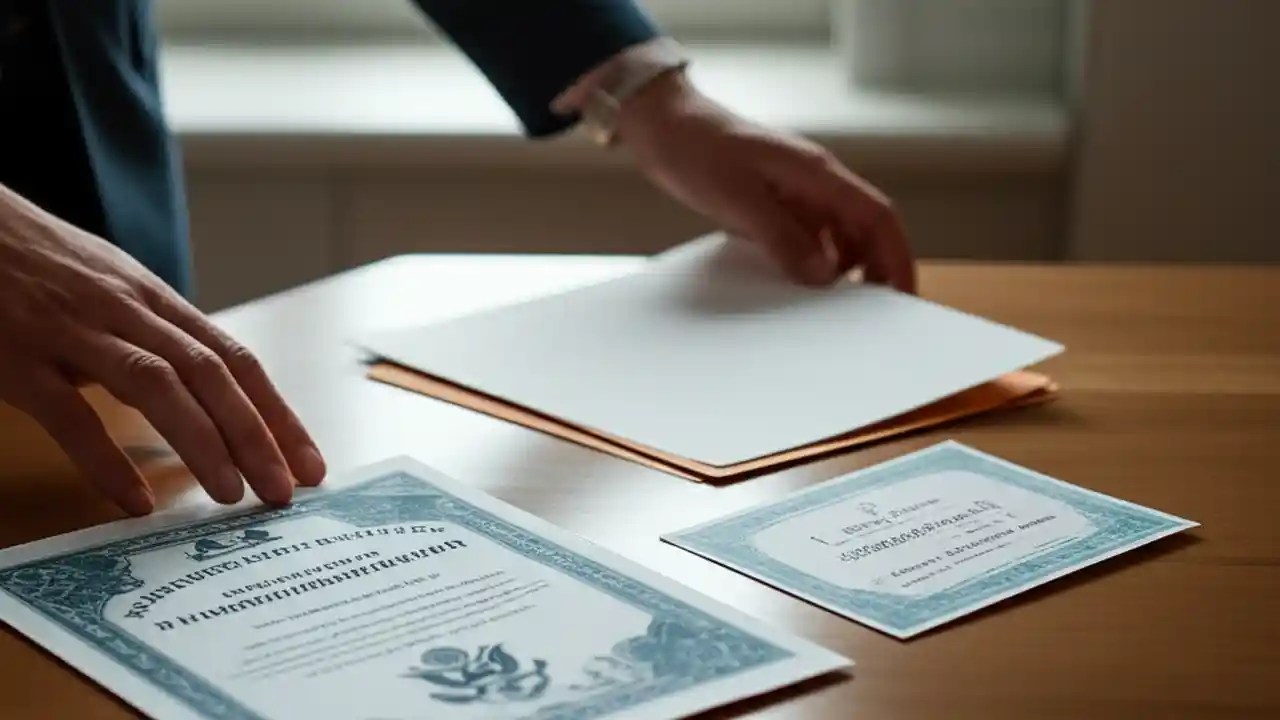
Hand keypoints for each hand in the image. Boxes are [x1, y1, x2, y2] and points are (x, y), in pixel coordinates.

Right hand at [0, 185, 324, 514]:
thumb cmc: (42, 264)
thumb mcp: (113, 288)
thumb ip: (158, 335)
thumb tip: (212, 393)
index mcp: (155, 299)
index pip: (234, 360)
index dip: (277, 413)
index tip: (309, 463)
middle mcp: (127, 311)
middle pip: (210, 374)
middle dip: (256, 435)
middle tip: (284, 491)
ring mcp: (73, 331)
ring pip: (155, 385)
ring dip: (202, 442)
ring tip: (233, 494)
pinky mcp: (17, 356)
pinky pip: (69, 413)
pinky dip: (105, 459)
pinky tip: (134, 500)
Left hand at [617, 72, 915, 290]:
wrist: (665, 128)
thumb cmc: (698, 152)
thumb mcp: (739, 198)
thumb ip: (782, 237)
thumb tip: (824, 276)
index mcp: (818, 174)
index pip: (877, 216)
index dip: (897, 257)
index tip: (905, 297)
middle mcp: (816, 184)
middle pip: (866, 231)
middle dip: (878, 271)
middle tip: (876, 319)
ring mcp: (796, 195)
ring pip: (838, 238)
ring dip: (845, 272)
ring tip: (837, 313)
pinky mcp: (776, 206)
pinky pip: (807, 240)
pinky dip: (812, 266)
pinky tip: (799, 291)